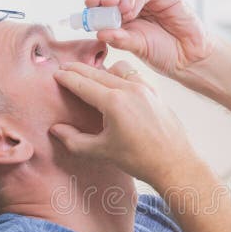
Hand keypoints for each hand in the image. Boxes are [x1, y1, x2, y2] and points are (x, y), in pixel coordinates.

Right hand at [50, 61, 198, 185]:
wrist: (175, 163)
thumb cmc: (139, 159)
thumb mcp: (102, 151)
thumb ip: (74, 140)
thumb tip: (56, 129)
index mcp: (114, 102)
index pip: (82, 83)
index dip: (66, 78)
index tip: (55, 74)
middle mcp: (129, 89)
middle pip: (96, 72)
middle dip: (78, 69)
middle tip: (64, 68)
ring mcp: (145, 88)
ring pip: (117, 69)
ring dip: (101, 69)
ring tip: (90, 76)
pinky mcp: (155, 92)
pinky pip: (134, 75)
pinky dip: (120, 74)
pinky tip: (116, 83)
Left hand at [85, 0, 212, 78]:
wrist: (188, 58)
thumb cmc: (163, 53)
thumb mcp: (136, 47)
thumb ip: (119, 39)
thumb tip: (99, 32)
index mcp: (123, 13)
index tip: (90, 4)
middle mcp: (136, 1)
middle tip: (106, 4)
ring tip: (122, 10)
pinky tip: (134, 11)